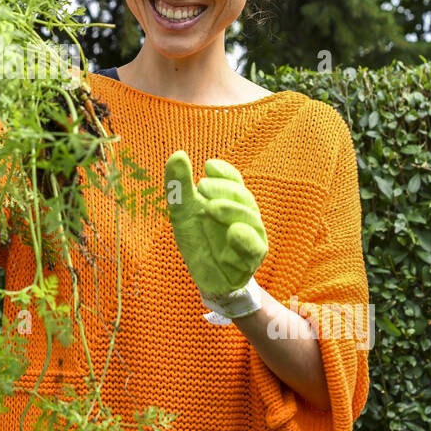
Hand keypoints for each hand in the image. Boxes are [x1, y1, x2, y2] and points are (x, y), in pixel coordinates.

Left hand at [163, 150, 267, 296]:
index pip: (233, 181)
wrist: (205, 276)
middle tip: (202, 186)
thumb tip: (177, 154)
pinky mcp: (251, 260)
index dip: (224, 172)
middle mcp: (246, 215)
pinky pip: (253, 248)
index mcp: (232, 200)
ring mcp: (252, 237)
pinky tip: (234, 231)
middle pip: (242, 197)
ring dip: (231, 211)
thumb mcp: (183, 212)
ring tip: (210, 207)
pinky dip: (245, 240)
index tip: (207, 166)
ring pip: (249, 220)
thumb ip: (179, 186)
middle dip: (223, 190)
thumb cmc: (199, 239)